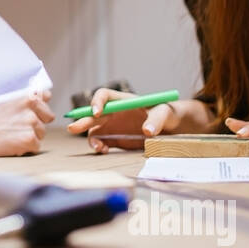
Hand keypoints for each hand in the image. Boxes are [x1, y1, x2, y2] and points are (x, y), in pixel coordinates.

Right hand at [0, 91, 54, 155]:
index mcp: (24, 94)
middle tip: (17, 126)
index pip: (45, 97)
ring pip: (41, 133)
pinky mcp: (29, 139)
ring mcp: (31, 123)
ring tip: (10, 134)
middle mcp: (30, 107)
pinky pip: (36, 146)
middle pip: (46, 117)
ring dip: (30, 135)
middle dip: (36, 122)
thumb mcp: (1, 98)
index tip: (31, 110)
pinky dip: (25, 147)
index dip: (38, 105)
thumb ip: (21, 97)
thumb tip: (40, 97)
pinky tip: (11, 143)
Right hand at [67, 88, 214, 151]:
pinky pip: (102, 142)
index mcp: (125, 100)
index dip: (97, 102)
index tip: (96, 113)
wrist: (175, 129)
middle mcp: (116, 113)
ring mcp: (115, 127)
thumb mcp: (167, 113)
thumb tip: (147, 132)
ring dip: (91, 137)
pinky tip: (103, 151)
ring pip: (95, 130)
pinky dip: (99, 147)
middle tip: (73, 128)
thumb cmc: (171, 114)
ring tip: (97, 147)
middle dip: (82, 120)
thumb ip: (157, 120)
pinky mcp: (117, 140)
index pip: (104, 96)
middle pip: (94, 114)